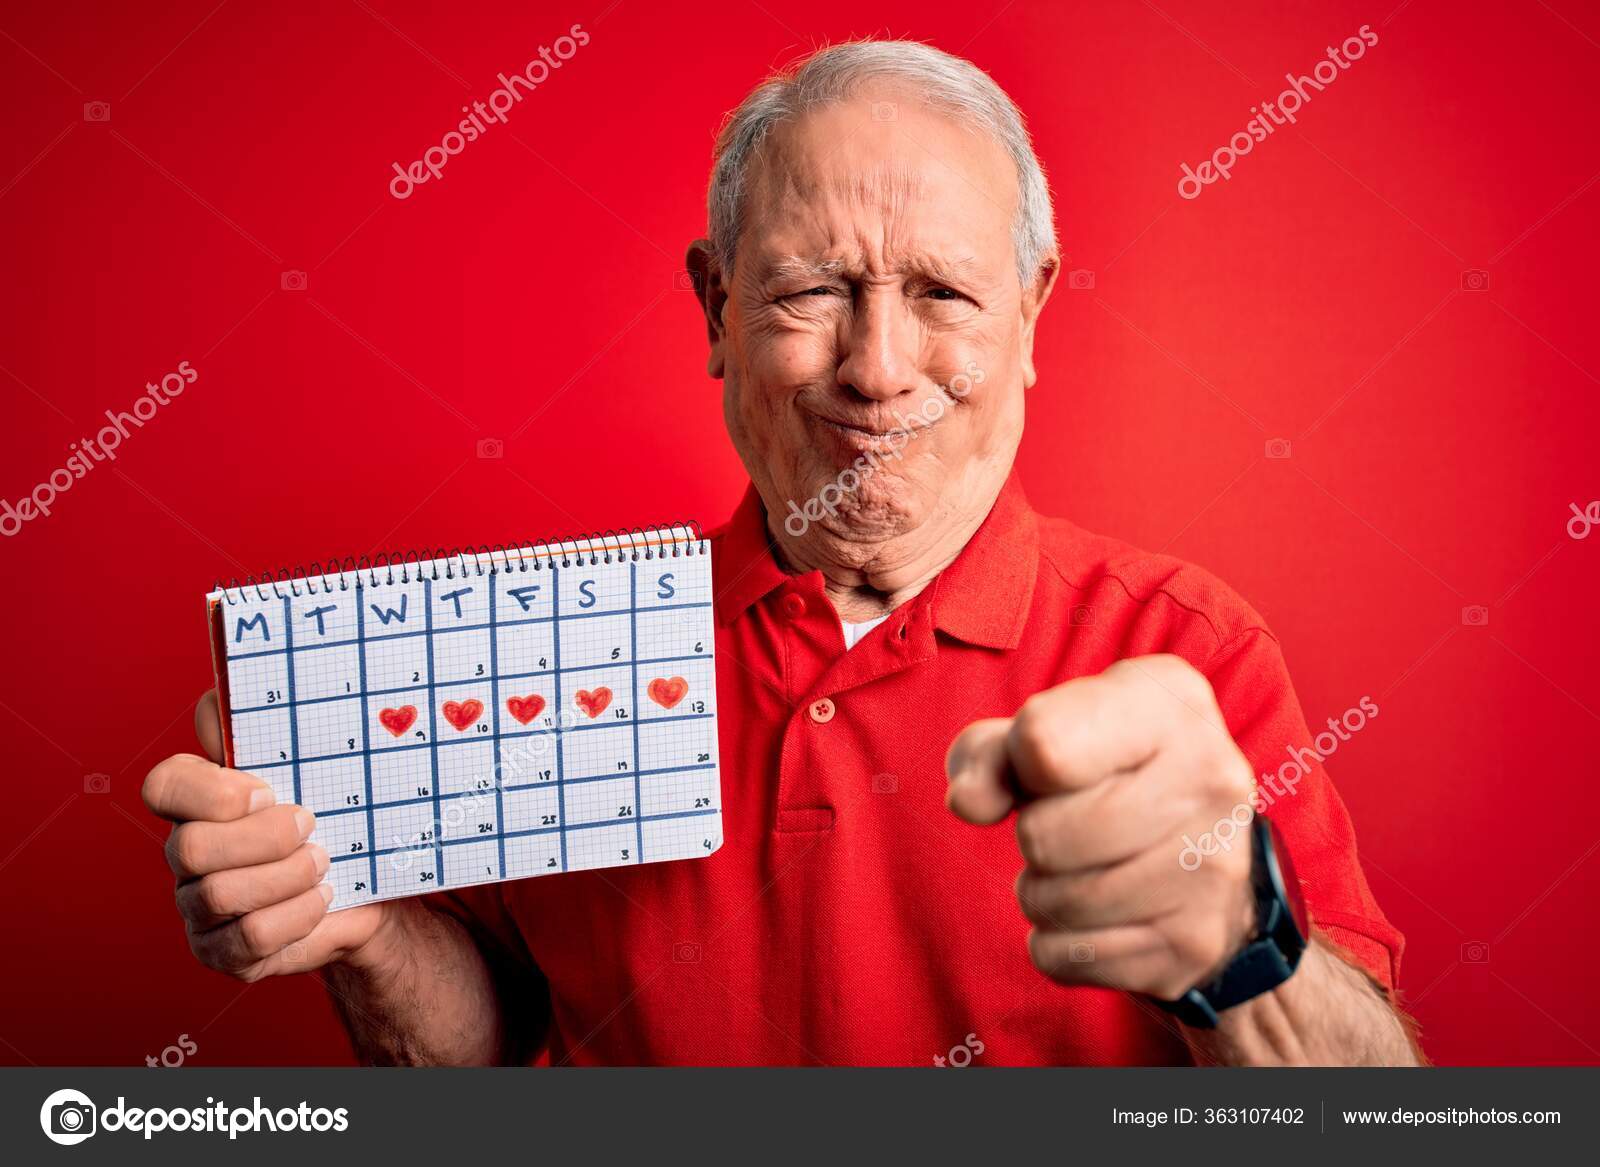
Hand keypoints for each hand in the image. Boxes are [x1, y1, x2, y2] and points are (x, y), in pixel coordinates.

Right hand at [143, 690, 394, 981]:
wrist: (369, 879)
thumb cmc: (332, 811)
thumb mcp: (311, 762)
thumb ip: (264, 728)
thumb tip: (224, 696)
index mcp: (197, 801)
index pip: (164, 785)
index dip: (210, 790)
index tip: (267, 789)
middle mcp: (185, 854)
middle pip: (190, 848)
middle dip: (263, 838)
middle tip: (311, 825)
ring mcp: (199, 909)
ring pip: (220, 895)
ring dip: (287, 876)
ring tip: (323, 861)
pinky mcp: (226, 953)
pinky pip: (250, 939)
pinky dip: (298, 915)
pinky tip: (323, 897)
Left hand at [945, 655, 1257, 1001]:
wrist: (1199, 846)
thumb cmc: (1102, 771)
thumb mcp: (1042, 732)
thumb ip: (987, 754)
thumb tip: (968, 802)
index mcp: (1169, 701)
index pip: (1040, 746)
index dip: (1020, 764)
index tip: (1049, 766)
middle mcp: (1211, 775)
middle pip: (1044, 836)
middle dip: (1033, 835)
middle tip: (1066, 824)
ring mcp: (1214, 865)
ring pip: (1057, 903)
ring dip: (1042, 893)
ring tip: (1080, 866)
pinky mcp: (1197, 939)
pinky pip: (1070, 958)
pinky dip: (1059, 943)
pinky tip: (1096, 913)